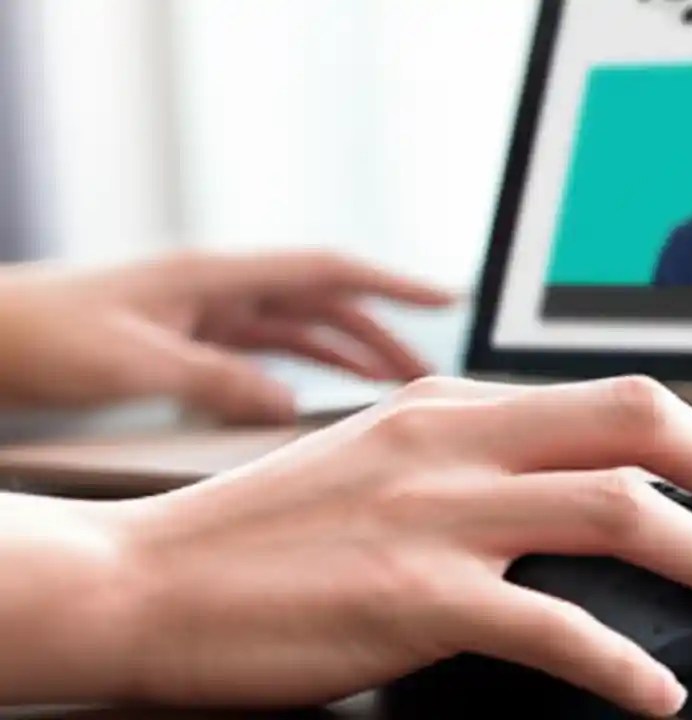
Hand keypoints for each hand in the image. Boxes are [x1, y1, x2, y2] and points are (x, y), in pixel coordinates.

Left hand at [0, 249, 455, 423]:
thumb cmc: (43, 337)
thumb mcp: (137, 363)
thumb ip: (220, 383)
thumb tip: (289, 406)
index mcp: (215, 275)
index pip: (326, 270)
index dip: (393, 283)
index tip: (447, 297)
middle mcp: (220, 288)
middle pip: (324, 305)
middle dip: (381, 333)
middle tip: (428, 372)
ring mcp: (206, 314)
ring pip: (299, 332)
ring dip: (346, 356)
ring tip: (391, 389)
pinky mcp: (189, 341)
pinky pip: (264, 354)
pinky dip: (299, 374)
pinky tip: (317, 401)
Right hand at [92, 376, 691, 716]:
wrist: (140, 581)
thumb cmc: (261, 540)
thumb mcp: (381, 473)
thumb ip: (475, 477)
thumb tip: (578, 514)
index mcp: (451, 408)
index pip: (613, 399)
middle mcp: (455, 441)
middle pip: (642, 425)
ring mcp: (437, 513)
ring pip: (622, 510)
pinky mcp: (412, 595)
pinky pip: (555, 624)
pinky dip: (623, 661)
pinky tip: (654, 691)